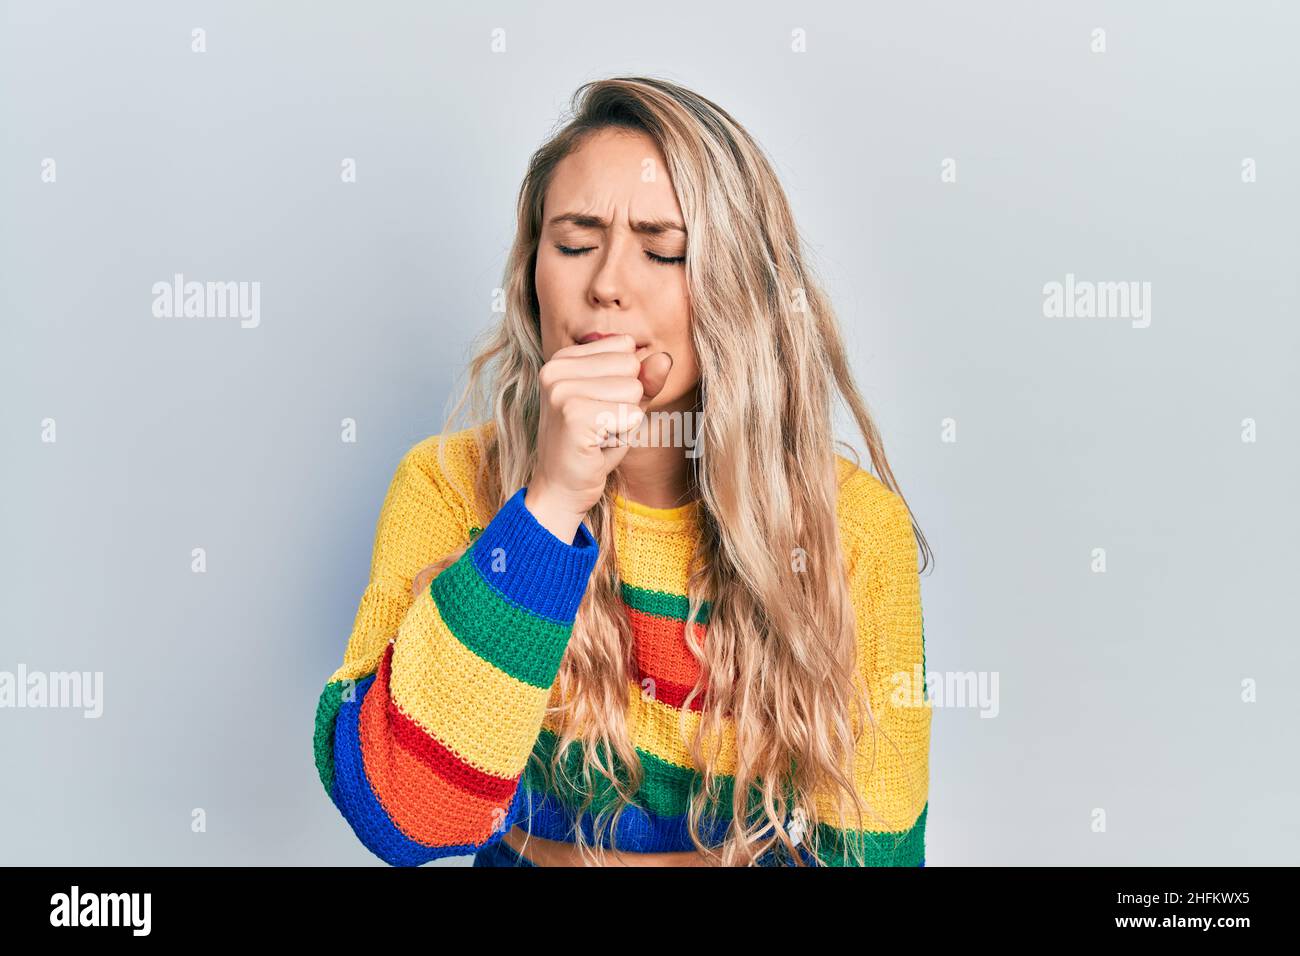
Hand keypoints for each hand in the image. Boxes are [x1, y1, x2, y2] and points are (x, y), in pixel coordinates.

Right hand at [525, 333, 672, 541]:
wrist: (562, 490)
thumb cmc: (593, 447)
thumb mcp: (623, 405)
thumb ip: (644, 379)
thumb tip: (665, 358)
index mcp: (562, 358)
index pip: (625, 346)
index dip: (625, 382)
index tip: (599, 408)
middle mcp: (555, 367)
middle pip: (631, 366)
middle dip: (626, 401)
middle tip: (599, 426)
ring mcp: (561, 390)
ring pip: (634, 390)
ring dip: (625, 420)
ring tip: (598, 435)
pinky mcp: (572, 415)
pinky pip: (630, 414)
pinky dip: (622, 435)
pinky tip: (597, 446)